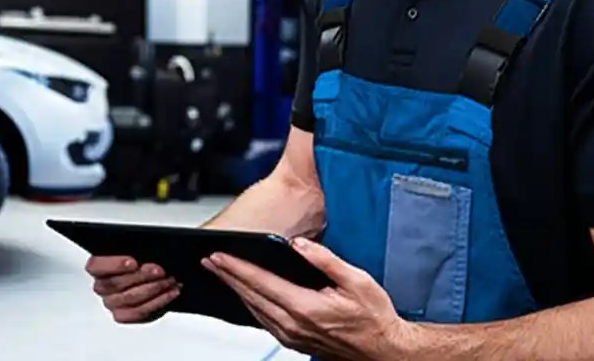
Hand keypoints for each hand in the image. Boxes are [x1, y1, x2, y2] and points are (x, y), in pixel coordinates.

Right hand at [85, 255, 181, 323]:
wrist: (146, 279)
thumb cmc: (138, 262)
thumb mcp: (135, 250)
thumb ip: (136, 251)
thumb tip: (146, 256)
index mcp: (97, 266)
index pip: (96, 266)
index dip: (114, 265)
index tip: (133, 262)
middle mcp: (101, 286)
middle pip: (117, 283)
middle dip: (142, 276)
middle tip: (160, 271)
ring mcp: (111, 303)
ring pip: (131, 298)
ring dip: (154, 289)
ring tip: (169, 281)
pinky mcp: (123, 316)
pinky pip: (140, 313)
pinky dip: (158, 302)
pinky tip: (169, 293)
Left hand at [202, 237, 413, 359]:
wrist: (383, 351)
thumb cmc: (373, 318)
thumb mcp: (357, 281)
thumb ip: (325, 260)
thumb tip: (299, 244)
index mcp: (305, 307)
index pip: (260, 282)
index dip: (236, 268)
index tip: (218, 256)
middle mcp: (293, 324)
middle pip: (250, 296)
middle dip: (228, 276)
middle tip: (209, 260)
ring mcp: (292, 335)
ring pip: (254, 310)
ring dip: (236, 290)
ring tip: (222, 273)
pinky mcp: (294, 340)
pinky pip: (263, 321)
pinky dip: (250, 304)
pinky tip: (246, 295)